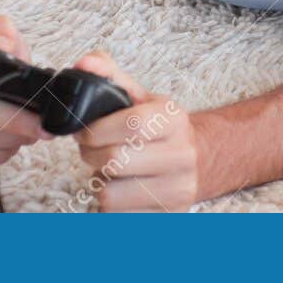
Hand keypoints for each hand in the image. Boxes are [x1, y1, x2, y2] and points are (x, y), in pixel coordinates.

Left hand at [72, 53, 197, 211]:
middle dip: (91, 155)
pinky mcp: (167, 218)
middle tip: (91, 150)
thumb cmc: (160, 128)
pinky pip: (117, 218)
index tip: (85, 132)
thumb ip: (109, 76)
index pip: (131, 124)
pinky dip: (109, 205)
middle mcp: (182, 155)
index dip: (97, 130)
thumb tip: (82, 64)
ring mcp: (177, 191)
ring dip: (99, 183)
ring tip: (108, 171)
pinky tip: (120, 189)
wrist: (199, 159)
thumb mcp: (140, 97)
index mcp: (174, 119)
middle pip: (116, 161)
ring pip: (111, 195)